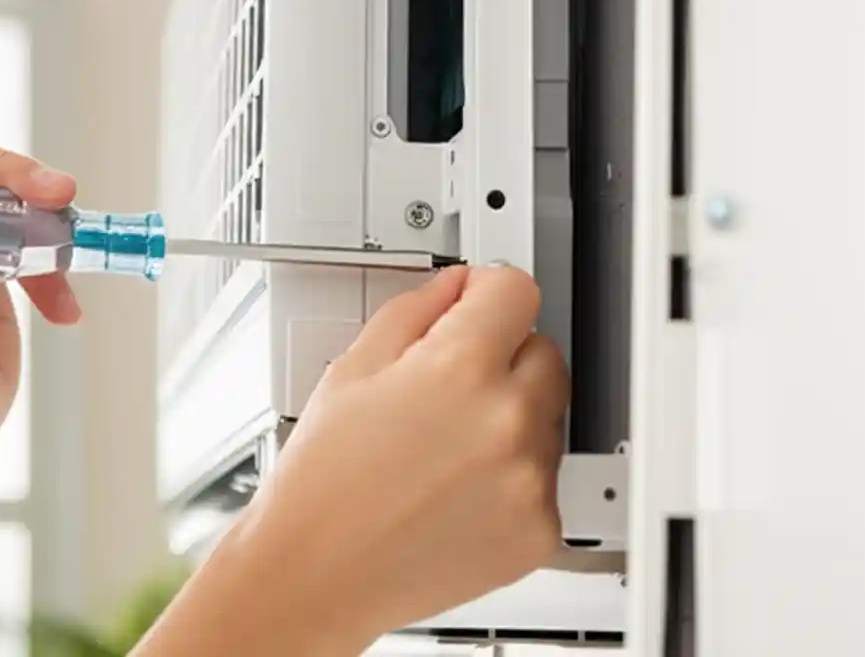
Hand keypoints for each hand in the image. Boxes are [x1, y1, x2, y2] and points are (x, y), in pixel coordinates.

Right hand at [138, 266, 567, 655]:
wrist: (316, 575)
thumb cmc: (321, 484)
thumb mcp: (351, 370)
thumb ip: (414, 311)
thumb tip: (457, 289)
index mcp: (457, 369)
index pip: (516, 289)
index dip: (487, 291)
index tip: (478, 302)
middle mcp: (506, 420)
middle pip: (543, 350)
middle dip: (502, 356)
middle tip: (445, 390)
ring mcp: (529, 479)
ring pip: (548, 415)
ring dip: (511, 418)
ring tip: (443, 450)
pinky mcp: (540, 528)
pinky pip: (547, 477)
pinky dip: (514, 477)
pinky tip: (458, 489)